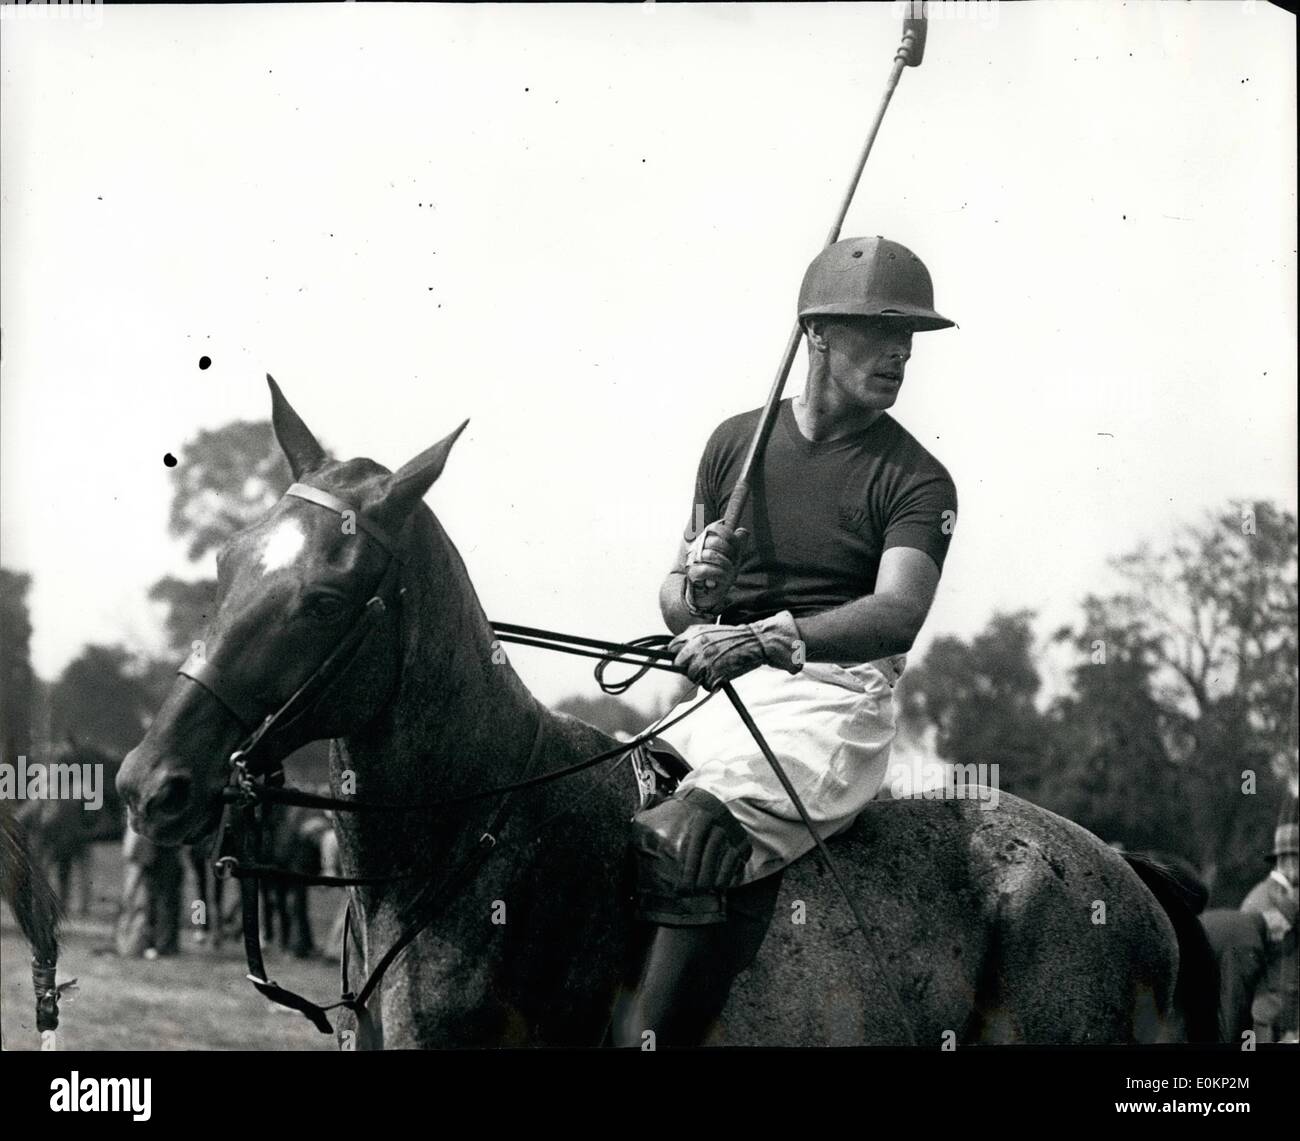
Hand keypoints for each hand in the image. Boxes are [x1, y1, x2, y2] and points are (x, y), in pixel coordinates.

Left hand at [670, 612, 803, 690]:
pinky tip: (720, 676)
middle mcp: (696, 646)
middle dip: (687, 668)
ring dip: (700, 677)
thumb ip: (692, 638)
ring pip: (692, 676)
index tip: (683, 660)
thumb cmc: (733, 637)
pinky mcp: (714, 673)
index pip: (672, 647)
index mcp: (694, 633)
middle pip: (679, 664)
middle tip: (699, 669)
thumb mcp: (709, 631)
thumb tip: (677, 649)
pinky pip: (706, 685)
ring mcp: (705, 660)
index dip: (677, 656)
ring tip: (713, 671)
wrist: (754, 641)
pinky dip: (712, 684)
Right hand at [684, 520, 749, 615]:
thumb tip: (743, 531)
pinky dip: (719, 575)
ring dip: (726, 565)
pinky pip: (706, 570)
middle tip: (732, 563)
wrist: (710, 594)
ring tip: (728, 572)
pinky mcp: (692, 573)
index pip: (715, 528)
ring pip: (711, 555)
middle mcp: (698, 547)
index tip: (736, 548)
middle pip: (714, 541)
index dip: (729, 536)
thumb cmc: (721, 574)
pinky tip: (722, 579)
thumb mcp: (733, 557)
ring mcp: (693, 560)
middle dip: (730, 553)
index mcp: (707, 540)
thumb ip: (738, 543)